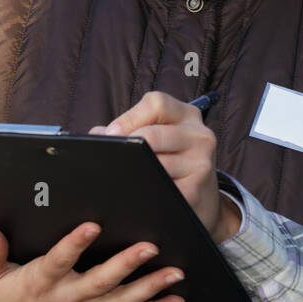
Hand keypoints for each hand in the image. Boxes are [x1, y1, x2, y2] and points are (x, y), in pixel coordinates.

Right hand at [0, 223, 184, 301]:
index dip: (74, 244)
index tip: (92, 226)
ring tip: (174, 274)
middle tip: (150, 248)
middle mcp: (65, 300)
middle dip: (127, 265)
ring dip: (150, 289)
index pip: (58, 262)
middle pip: (100, 282)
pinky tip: (173, 300)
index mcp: (39, 284)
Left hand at [90, 90, 238, 241]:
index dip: (129, 117)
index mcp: (187, 115)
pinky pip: (161, 190)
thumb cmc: (173, 161)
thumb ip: (130, 129)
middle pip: (152, 135)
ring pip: (155, 164)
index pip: (157, 103)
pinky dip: (144, 193)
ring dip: (134, 173)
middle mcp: (199, 135)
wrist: (204, 198)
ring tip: (125, 177)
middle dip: (127, 148)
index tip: (111, 134)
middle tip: (112, 158)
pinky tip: (140, 195)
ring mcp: (201, 163)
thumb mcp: (161, 136)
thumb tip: (97, 135)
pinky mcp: (196, 190)